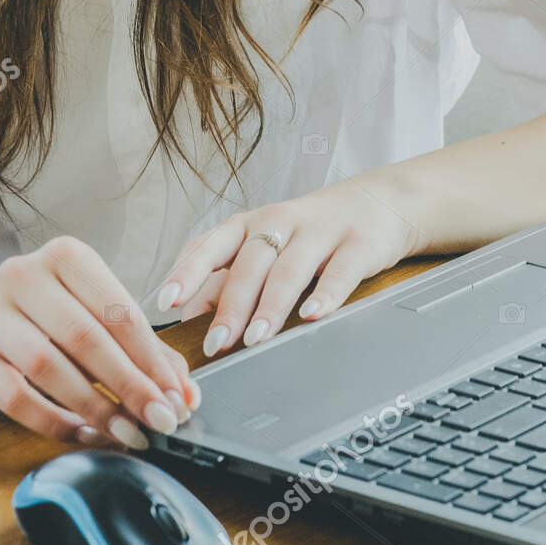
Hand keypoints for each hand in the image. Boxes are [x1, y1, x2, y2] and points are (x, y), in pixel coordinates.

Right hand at [0, 238, 201, 449]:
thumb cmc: (54, 321)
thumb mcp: (98, 318)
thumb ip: (144, 352)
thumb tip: (185, 394)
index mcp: (66, 256)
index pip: (119, 310)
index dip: (153, 359)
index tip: (177, 397)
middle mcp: (24, 276)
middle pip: (86, 337)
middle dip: (131, 386)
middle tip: (162, 421)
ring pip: (48, 367)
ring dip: (97, 408)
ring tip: (130, 433)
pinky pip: (17, 398)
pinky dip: (56, 422)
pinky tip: (87, 434)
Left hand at [155, 169, 421, 355]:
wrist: (379, 201)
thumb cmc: (310, 233)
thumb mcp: (266, 248)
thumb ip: (230, 279)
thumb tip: (190, 317)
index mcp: (249, 224)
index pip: (210, 245)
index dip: (187, 273)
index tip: (166, 302)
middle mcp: (279, 222)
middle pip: (249, 264)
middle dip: (230, 306)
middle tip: (216, 343)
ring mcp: (320, 231)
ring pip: (289, 269)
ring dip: (270, 306)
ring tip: (255, 339)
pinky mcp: (359, 243)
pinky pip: (340, 270)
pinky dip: (326, 294)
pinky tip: (313, 315)